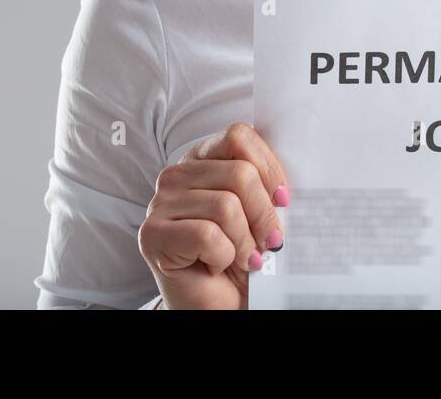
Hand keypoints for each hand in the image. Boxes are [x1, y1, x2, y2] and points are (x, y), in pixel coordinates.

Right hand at [138, 122, 289, 308]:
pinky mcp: (152, 235)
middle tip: (268, 243)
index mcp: (202, 159)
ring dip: (245, 242)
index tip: (282, 200)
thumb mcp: (258, 212)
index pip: (239, 137)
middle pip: (240, 174)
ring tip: (242, 258)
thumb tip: (287, 183)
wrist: (219, 302)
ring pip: (226, 206)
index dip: (269, 169)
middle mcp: (176, 175)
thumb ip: (266, 185)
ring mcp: (159, 204)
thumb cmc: (240, 255)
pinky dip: (223, 256)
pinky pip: (207, 235)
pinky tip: (216, 265)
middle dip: (264, 215)